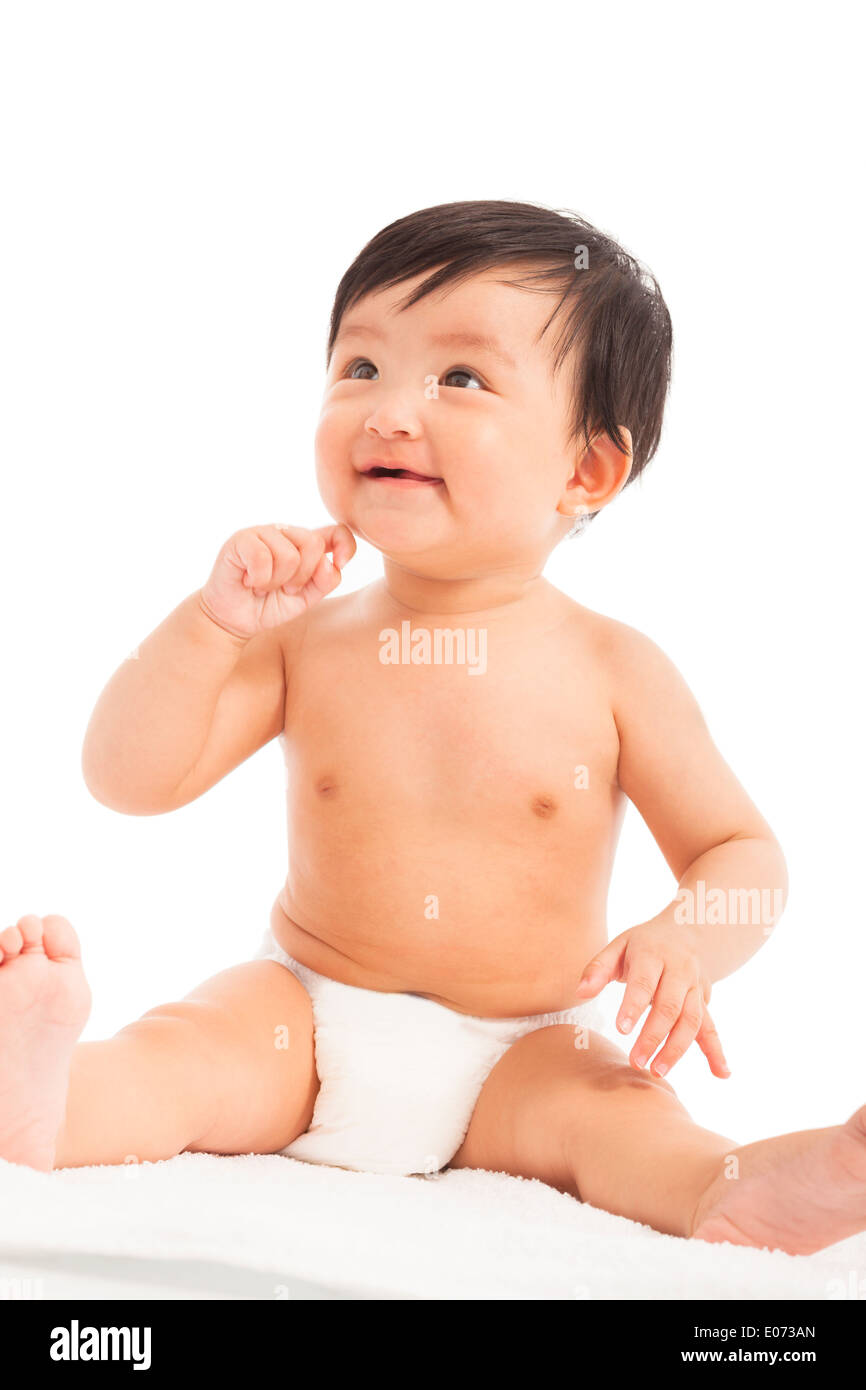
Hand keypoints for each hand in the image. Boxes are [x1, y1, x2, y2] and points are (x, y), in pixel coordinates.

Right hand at [198, 523, 355, 638]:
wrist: (233, 619)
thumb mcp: (305, 598)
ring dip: (276, 581)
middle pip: (314, 544)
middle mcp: (285, 533)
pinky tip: (248, 582)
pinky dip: (258, 579)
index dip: (345, 545)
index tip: (341, 563)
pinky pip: (262, 558)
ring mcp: (262, 533)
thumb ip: (324, 581)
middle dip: (302, 576)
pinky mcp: (241, 539)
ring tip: (262, 586)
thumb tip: (331, 563)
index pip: (337, 531)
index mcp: (304, 544)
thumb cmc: (268, 606)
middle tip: (284, 587)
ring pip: (289, 554)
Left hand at [573, 921, 730, 1079]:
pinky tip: (721, 1074)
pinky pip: (712, 1027)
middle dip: (653, 1036)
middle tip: (636, 1061)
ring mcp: (695, 987)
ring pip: (691, 1020)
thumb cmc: (643, 944)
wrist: (689, 930)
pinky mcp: (704, 1001)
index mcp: (653, 954)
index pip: (644, 982)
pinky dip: (717, 1051)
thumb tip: (579, 993)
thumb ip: (597, 968)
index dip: (634, 1006)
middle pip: (669, 1006)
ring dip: (677, 1048)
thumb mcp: (618, 946)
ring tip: (658, 1071)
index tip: (622, 1029)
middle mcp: (679, 970)